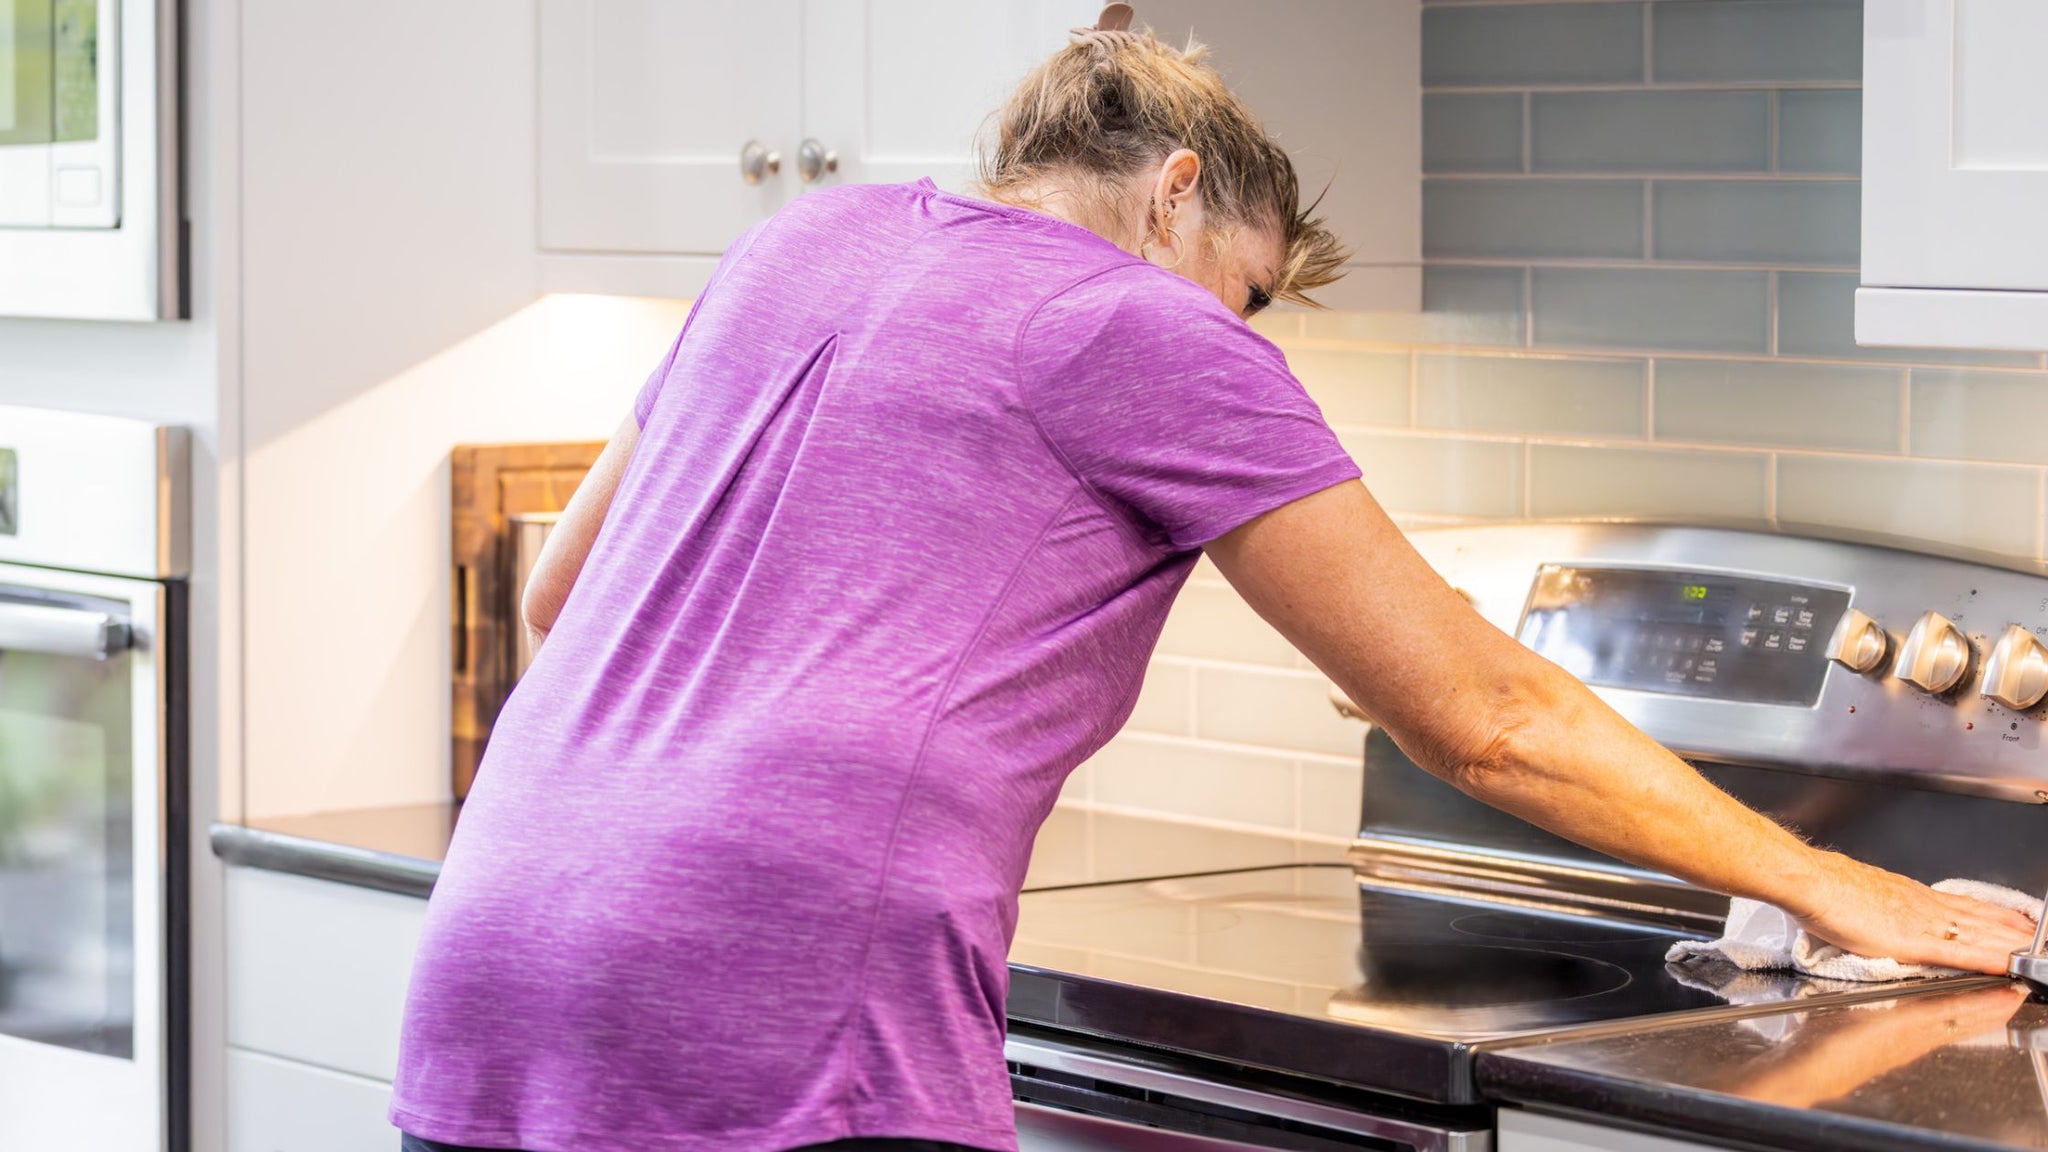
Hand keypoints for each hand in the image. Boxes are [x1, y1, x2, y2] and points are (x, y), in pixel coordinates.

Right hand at [1789, 855, 2036, 974]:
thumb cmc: (1824, 888)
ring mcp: (1921, 921)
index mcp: (1910, 896)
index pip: (1964, 906)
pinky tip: (2006, 963)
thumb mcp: (1860, 895)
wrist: (1810, 881)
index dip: (1995, 915)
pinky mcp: (1912, 940)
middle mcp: (1923, 905)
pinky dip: (1986, 957)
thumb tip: (1880, 912)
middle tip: (2040, 938)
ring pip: (1978, 933)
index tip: (2017, 921)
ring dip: (2010, 944)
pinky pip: (1958, 951)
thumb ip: (1879, 905)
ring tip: (2033, 952)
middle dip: (2012, 931)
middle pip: (1980, 919)